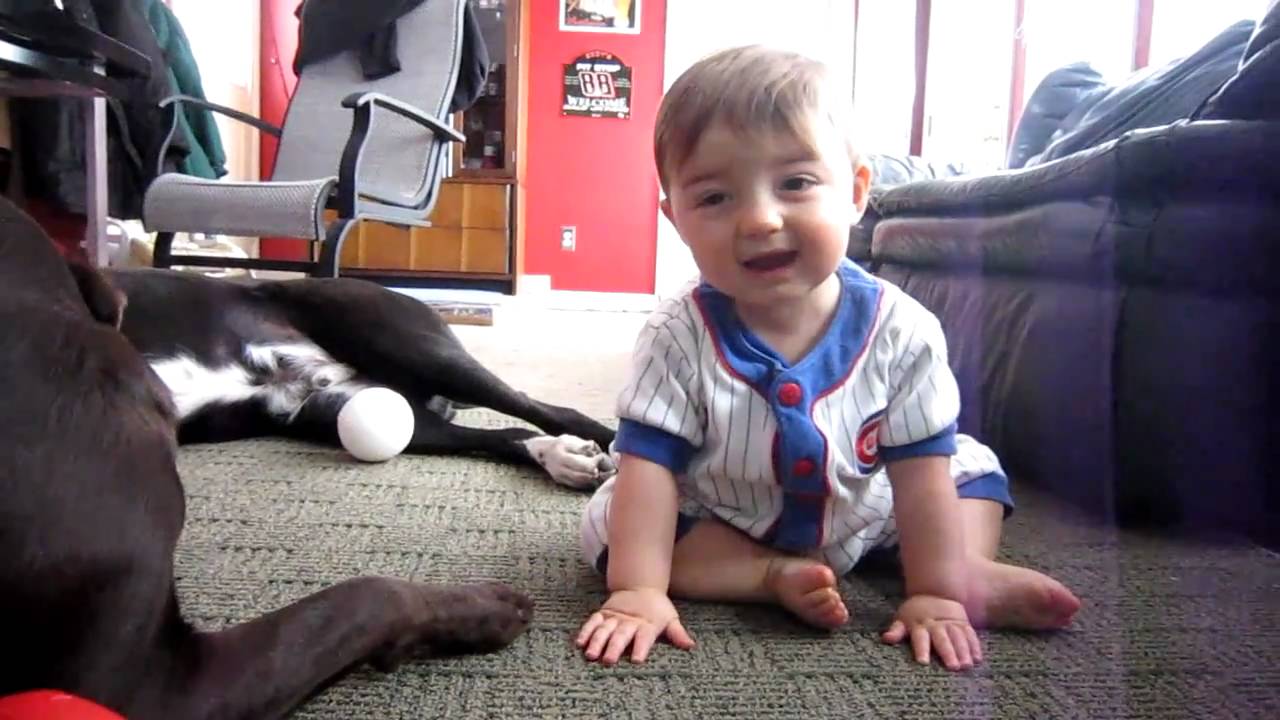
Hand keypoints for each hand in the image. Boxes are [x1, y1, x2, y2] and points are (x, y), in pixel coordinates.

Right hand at [575, 588, 694, 664]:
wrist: (641, 588)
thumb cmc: (657, 610)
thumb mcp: (670, 619)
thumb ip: (677, 634)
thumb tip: (690, 646)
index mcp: (647, 624)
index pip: (644, 637)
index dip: (641, 647)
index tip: (638, 660)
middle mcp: (629, 621)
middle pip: (621, 634)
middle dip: (614, 647)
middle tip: (608, 660)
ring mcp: (614, 617)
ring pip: (604, 629)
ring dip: (597, 641)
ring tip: (591, 654)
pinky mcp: (603, 614)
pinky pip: (593, 622)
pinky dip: (586, 631)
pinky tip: (579, 642)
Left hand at [881, 594, 981, 670]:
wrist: (935, 592)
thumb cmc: (915, 612)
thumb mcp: (902, 619)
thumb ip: (896, 630)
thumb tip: (886, 638)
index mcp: (920, 625)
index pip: (920, 638)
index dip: (921, 650)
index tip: (923, 662)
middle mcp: (937, 625)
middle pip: (942, 640)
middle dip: (948, 653)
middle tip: (953, 667)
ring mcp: (952, 624)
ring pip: (958, 638)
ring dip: (963, 651)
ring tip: (967, 665)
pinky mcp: (964, 624)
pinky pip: (970, 635)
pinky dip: (975, 646)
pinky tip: (978, 659)